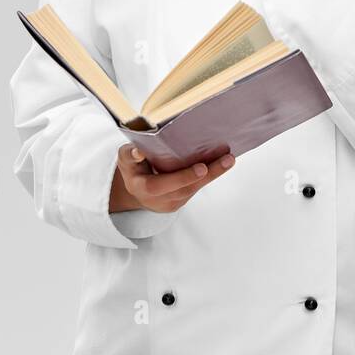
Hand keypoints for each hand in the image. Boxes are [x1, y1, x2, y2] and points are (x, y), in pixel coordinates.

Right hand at [111, 143, 235, 212]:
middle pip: (186, 188)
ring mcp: (171, 202)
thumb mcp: (125, 158)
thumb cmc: (131, 167)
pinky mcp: (180, 201)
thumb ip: (130, 154)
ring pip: (194, 189)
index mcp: (141, 187)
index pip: (162, 186)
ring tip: (229, 158)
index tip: (201, 167)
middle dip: (209, 174)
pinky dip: (209, 176)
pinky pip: (196, 188)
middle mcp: (158, 199)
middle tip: (227, 159)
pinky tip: (222, 162)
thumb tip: (138, 151)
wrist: (135, 188)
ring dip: (214, 174)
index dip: (182, 177)